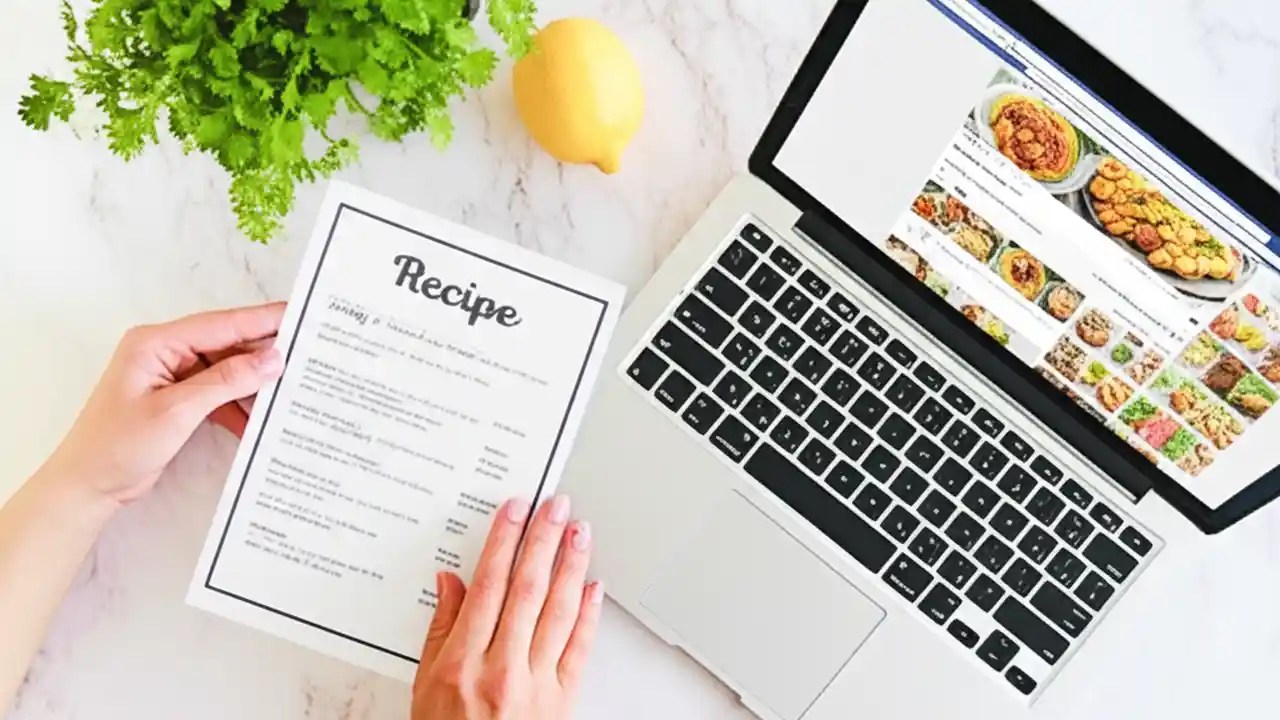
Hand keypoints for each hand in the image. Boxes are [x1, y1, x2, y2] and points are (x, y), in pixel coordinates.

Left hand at [40, 302, 286, 505]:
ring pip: (227, 371)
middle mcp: (165, 352)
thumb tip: (272, 359)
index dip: (262, 320)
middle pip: (227, 345)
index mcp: (156, 342)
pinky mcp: (178, 399)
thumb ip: (227, 381)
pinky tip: (259, 420)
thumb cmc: (117, 445)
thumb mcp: (177, 411)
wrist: (87, 486)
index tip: (300, 316)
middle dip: (263, 355)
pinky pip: (218, 393)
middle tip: (306, 357)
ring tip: (289, 393)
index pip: (221, 324)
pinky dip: (238, 406)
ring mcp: (172, 376)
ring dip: (253, 386)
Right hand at [413, 496, 602, 719]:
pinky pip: (579, 650)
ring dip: (571, 567)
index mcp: (462, 663)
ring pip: (558, 613)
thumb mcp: (424, 688)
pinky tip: (593, 587)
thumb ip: (440, 631)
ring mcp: (536, 685)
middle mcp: (502, 669)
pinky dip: (587, 616)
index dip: (504, 541)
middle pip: (527, 590)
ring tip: (579, 533)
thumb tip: (450, 582)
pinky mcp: (562, 701)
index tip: (515, 510)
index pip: (489, 585)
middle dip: (543, 541)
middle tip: (557, 506)